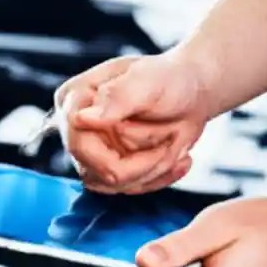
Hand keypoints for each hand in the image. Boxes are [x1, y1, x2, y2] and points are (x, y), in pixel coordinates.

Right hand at [55, 51, 214, 193]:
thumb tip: (82, 118)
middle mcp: (76, 127)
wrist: (191, 92)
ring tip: (173, 142)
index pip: (76, 140)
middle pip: (95, 170)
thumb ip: (117, 97)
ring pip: (112, 184)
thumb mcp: (149, 80)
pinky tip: (178, 157)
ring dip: (152, 169)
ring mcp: (91, 150)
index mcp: (75, 98)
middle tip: (171, 139)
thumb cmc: (169, 78)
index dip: (111, 154)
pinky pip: (128, 188)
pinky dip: (158, 177)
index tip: (158, 143)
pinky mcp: (108, 167)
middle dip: (142, 162)